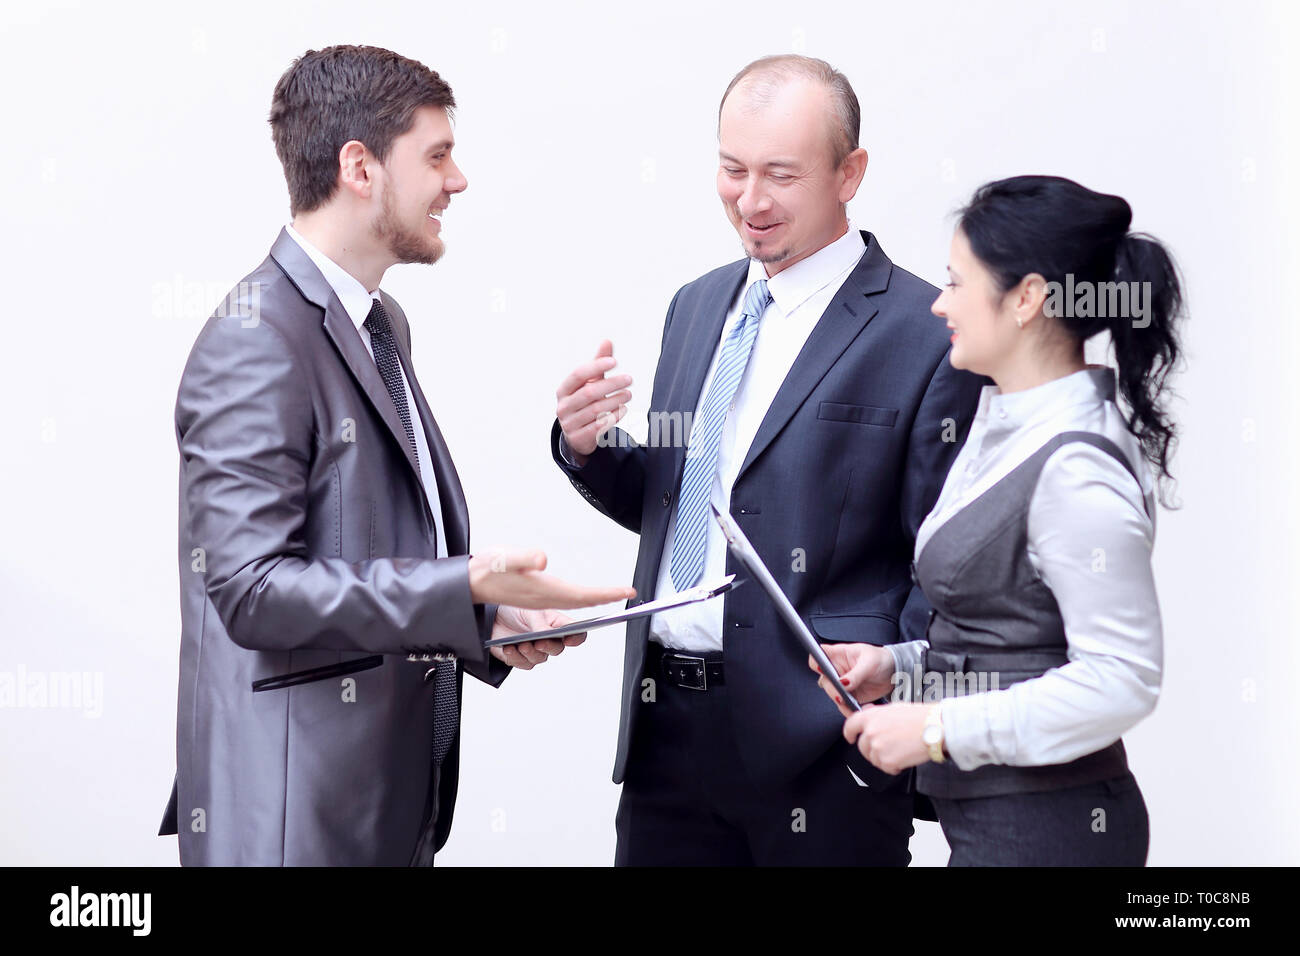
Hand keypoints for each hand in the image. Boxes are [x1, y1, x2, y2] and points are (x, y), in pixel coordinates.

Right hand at [468, 549, 634, 608]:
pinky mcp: (537, 601)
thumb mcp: (504, 558)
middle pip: (584, 604)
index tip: (627, 591)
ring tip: (610, 596)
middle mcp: (546, 601)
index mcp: (544, 592)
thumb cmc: (487, 571)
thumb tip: (542, 559)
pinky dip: (580, 602)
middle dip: (606, 598)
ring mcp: (542, 603)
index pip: (583, 595)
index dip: (607, 593)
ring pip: (576, 606)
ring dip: (594, 603)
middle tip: (627, 592)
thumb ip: (523, 558)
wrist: (469, 585)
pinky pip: (566, 605)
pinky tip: (584, 598)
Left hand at [488, 606, 585, 669]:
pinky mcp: (521, 659)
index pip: (576, 634)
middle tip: (539, 642)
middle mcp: (549, 639)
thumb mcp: (529, 611)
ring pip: (540, 658)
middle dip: (548, 646)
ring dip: (530, 652)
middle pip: (557, 649)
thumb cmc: (515, 609)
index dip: (577, 638)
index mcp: (557, 624)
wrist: (493, 617)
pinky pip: (523, 664)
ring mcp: (536, 650)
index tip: (569, 639)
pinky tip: (509, 648)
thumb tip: (548, 634)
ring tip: (520, 644)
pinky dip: (515, 657)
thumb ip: (539, 623)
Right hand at [556, 340, 632, 463]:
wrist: (577, 435)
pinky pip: (598, 426)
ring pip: (595, 410)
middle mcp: (563, 406)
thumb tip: (607, 340)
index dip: (596, 366)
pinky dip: (613, 416)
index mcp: (564, 390)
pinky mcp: (578, 438)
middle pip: (589, 392)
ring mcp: (569, 424)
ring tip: (629, 394)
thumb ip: (598, 364)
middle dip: (611, 384)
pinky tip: (623, 409)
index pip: (578, 374)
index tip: (614, 362)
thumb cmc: (585, 403)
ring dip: (615, 400)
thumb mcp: (589, 384)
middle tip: (629, 379)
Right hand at [808, 642, 895, 716]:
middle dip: (832, 690)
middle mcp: (836, 670)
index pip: (818, 656)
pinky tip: (861, 708)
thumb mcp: (869, 663)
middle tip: (841, 695)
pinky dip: (850, 710)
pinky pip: (843, 706)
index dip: (816, 663)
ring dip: (842, 702)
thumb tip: (842, 683)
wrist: (893, 673)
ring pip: (833, 695)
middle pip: (824, 680)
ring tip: (854, 704)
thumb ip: (855, 674)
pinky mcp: (848, 696)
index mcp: (838, 655)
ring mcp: (841, 684)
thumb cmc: (880, 659)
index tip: (822, 669)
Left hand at [842, 702, 934, 774]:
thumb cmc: (918, 717)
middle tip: (887, 747)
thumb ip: (876, 713)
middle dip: (872, 749)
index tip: (850, 738)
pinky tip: (904, 757)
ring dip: (884, 758)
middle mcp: (870, 733)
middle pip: (862, 746)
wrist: (934, 728)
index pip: (850, 726)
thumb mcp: (894, 708)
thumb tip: (866, 712)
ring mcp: (877, 748)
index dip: (848, 733)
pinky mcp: (887, 761)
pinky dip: (894, 766)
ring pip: (873, 759)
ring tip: (900, 750)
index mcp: (870, 717)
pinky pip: (885, 768)